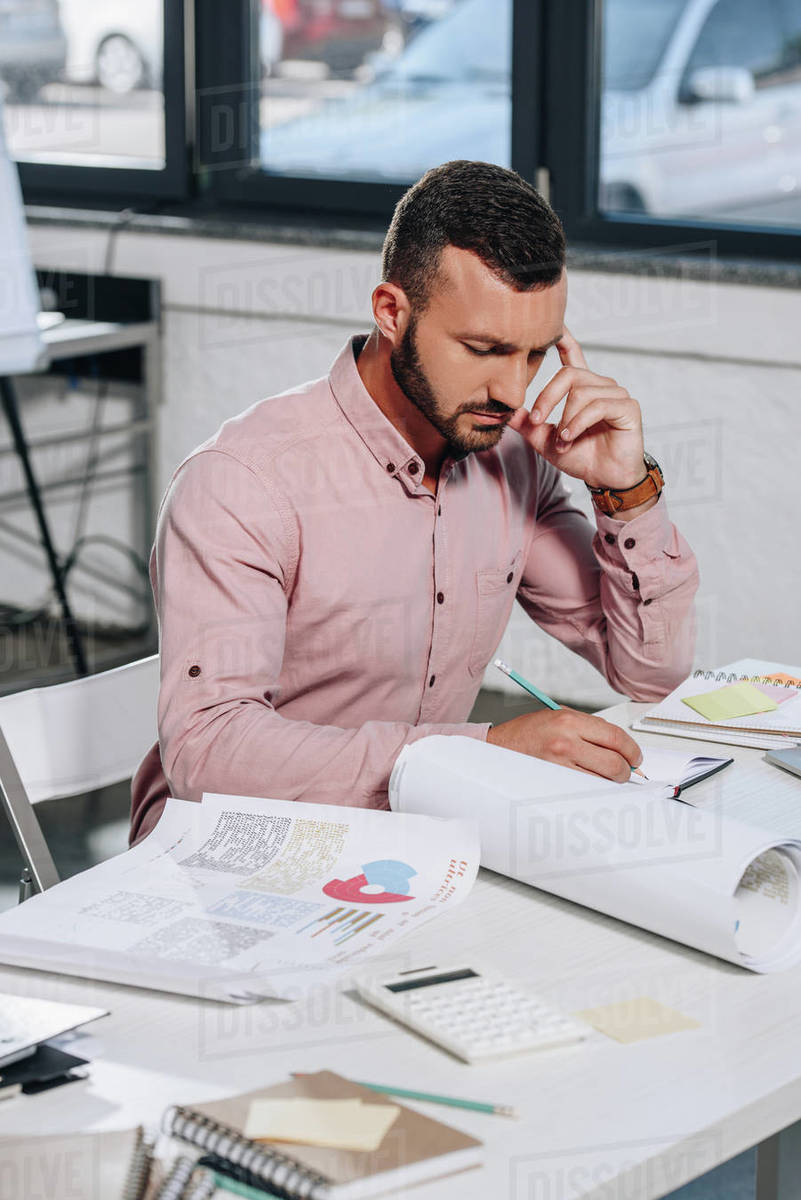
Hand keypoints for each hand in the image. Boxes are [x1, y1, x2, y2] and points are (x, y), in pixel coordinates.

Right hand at [486, 707, 642, 782]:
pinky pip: (586, 790)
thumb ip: (590, 728)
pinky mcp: (554, 782)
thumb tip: (619, 745)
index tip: (635, 757)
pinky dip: (594, 789)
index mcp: (569, 722)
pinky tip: (590, 782)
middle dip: (627, 770)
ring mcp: (559, 765)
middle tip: (626, 770)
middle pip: (615, 763)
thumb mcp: (559, 716)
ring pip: (603, 781)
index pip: (616, 738)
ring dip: (610, 782)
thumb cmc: (527, 732)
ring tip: (605, 776)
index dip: (632, 750)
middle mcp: (566, 742)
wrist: (497, 748)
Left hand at [507, 327, 644, 489]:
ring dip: (564, 420)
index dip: (564, 338)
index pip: (573, 355)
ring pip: (581, 393)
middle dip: (547, 398)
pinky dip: (577, 423)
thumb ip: (527, 425)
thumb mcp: (545, 441)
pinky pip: (597, 406)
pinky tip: (569, 437)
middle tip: (536, 421)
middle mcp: (600, 386)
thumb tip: (506, 411)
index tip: (555, 322)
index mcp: (582, 389)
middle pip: (568, 375)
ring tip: (561, 441)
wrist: (605, 479)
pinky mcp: (627, 407)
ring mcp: (616, 394)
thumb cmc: (581, 456)